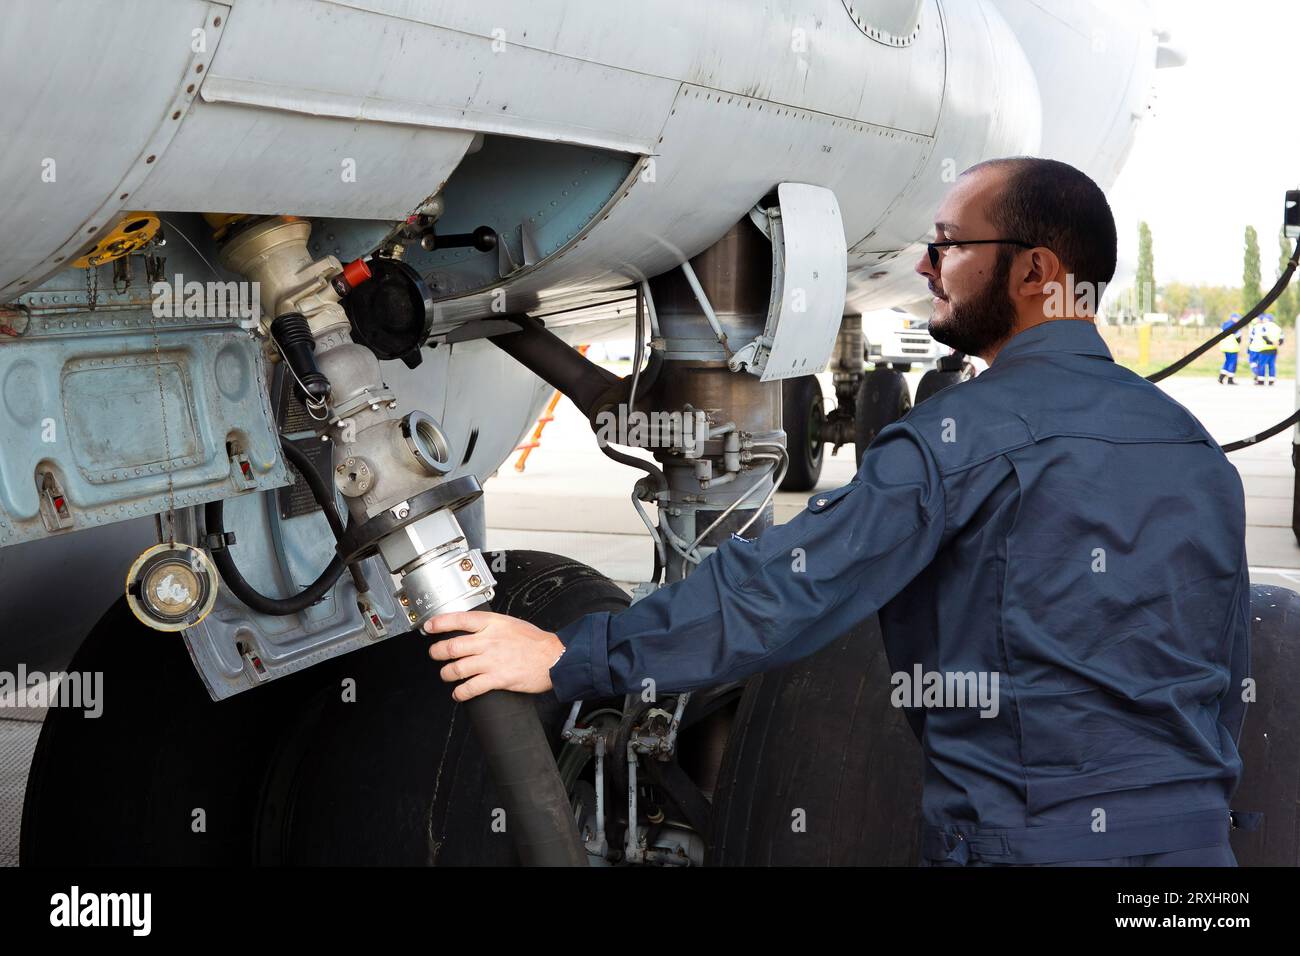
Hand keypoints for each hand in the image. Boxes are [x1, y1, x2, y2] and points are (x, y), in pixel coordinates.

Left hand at [425, 610, 564, 700]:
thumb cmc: (536, 642)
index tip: (429, 627)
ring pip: (457, 668)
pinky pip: (470, 688)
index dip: (440, 623)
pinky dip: (460, 693)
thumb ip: (491, 626)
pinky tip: (459, 693)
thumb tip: (474, 629)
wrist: (554, 658)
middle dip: (437, 652)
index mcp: (493, 624)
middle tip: (435, 654)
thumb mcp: (511, 624)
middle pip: (452, 646)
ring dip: (447, 674)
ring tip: (447, 675)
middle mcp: (489, 641)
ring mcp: (491, 660)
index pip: (459, 619)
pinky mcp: (497, 679)